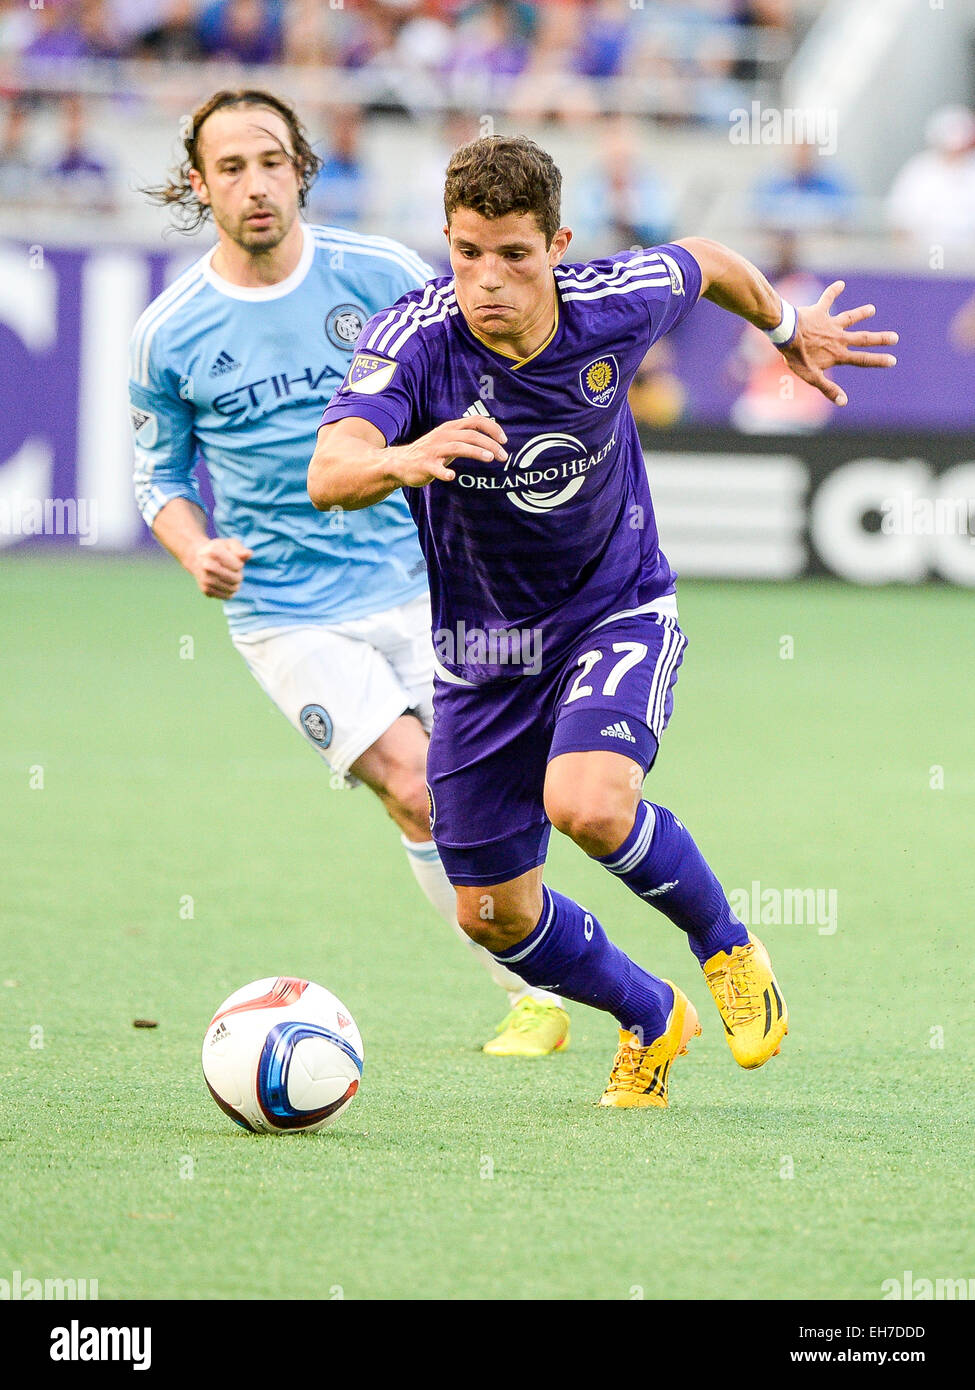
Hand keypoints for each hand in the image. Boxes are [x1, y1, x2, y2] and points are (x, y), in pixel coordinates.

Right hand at [189, 537, 252, 598]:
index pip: (238, 566)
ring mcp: (205, 580)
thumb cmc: (219, 550)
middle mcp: (206, 566)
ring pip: (233, 589)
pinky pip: (227, 596)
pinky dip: (230, 591)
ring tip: (228, 575)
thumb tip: (249, 554)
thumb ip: (240, 548)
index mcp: (213, 552)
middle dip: (239, 575)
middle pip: (236, 579)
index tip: (233, 560)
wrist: (198, 559)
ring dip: (235, 583)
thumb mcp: (230, 544)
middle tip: (233, 570)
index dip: (239, 564)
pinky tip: (224, 582)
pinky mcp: (206, 591)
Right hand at [388, 415, 507, 487]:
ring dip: (476, 451)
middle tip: (503, 456)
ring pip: (458, 447)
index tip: (504, 440)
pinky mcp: (425, 465)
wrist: (400, 463)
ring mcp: (434, 450)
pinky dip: (444, 472)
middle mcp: (443, 436)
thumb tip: (492, 438)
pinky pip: (436, 468)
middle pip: (471, 435)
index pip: (475, 421)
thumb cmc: (431, 452)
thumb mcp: (449, 439)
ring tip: (490, 458)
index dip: (492, 428)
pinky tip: (452, 476)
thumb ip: (466, 437)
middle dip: (490, 444)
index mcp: (450, 428)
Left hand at [781, 281, 897, 405]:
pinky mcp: (819, 312)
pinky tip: (841, 284)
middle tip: (895, 336)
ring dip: (861, 314)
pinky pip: (827, 299)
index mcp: (838, 354)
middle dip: (880, 339)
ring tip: (872, 309)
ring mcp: (830, 324)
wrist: (787, 334)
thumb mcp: (812, 377)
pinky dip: (833, 291)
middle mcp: (838, 338)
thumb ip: (828, 388)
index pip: (862, 360)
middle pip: (863, 339)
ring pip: (849, 318)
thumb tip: (844, 402)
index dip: (878, 361)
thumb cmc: (797, 357)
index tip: (893, 360)